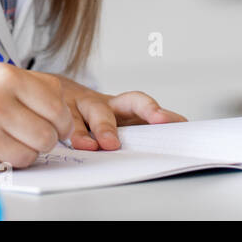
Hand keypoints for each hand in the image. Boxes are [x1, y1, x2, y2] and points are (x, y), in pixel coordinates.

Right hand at [0, 63, 74, 168]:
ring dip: (26, 151)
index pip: (58, 110)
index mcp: (8, 78)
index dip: (63, 123)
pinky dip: (7, 160)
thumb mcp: (7, 73)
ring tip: (13, 137)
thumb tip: (67, 122)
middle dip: (45, 139)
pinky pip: (6, 166)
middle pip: (46, 137)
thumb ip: (41, 89)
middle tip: (33, 131)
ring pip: (28, 156)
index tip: (58, 125)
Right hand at [50, 74, 185, 150]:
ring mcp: (76, 110)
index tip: (169, 122)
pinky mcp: (59, 118)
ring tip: (88, 146)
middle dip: (111, 125)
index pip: (138, 102)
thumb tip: (184, 127)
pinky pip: (60, 126)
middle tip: (115, 143)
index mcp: (119, 105)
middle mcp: (98, 105)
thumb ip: (147, 121)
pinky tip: (66, 144)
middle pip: (105, 109)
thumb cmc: (98, 112)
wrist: (57, 95)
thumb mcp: (122, 114)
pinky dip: (64, 135)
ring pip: (80, 117)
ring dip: (84, 133)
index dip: (152, 111)